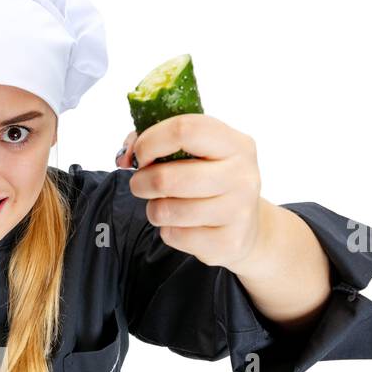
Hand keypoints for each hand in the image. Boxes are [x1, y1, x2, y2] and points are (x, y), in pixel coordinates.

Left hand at [118, 114, 264, 271]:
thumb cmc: (210, 181)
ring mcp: (238, 210)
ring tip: (164, 206)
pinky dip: (168, 231)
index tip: (140, 154)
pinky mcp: (227, 242)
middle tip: (141, 184)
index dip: (151, 141)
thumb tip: (125, 156)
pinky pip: (175, 235)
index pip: (185, 130)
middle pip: (168, 178)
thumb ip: (157, 142)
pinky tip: (182, 225)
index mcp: (236, 144)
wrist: (246, 229)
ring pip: (167, 210)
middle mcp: (242, 175)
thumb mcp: (196, 153)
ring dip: (154, 209)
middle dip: (142, 182)